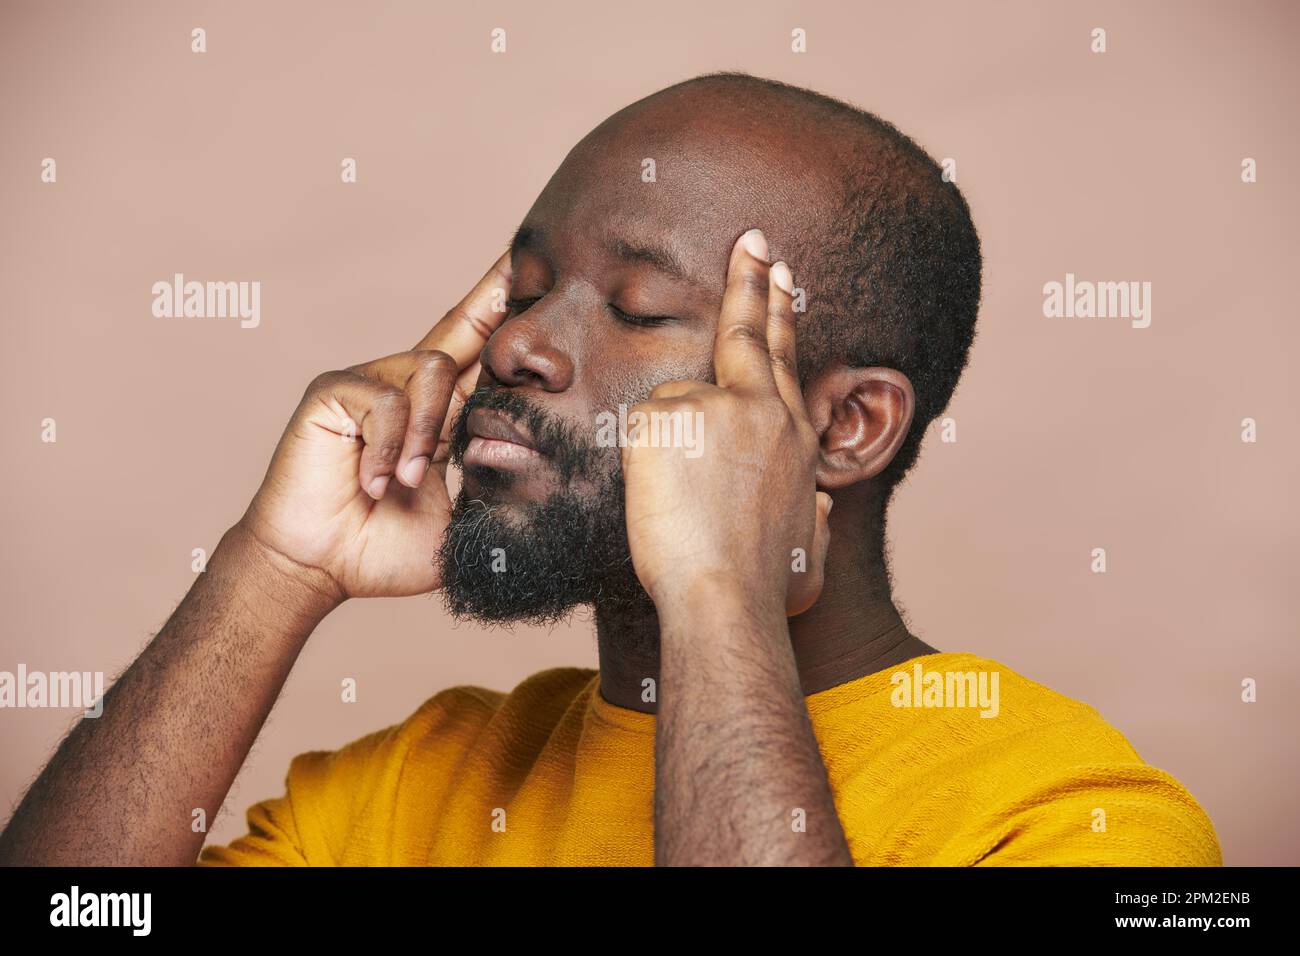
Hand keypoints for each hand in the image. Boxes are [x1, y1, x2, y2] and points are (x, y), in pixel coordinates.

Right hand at [238, 253, 510, 600]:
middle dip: (495, 293)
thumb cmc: (384, 549)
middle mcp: (407, 386)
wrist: (319, 568)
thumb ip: (490, 488)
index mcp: (440, 413)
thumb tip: (551, 473)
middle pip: (462, 326)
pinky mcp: (335, 391)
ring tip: (412, 481)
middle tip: (526, 259)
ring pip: (433, 371)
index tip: (539, 285)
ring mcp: (370, 384)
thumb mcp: (459, 516)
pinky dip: (390, 446)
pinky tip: (379, 482)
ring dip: (428, 432)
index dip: (509, 321)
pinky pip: (386, 399)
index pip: (484, 358)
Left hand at [621, 230, 831, 618]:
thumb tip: (817, 509)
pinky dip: (640, 465)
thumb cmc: (764, 591)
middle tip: (754, 242)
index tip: (783, 277)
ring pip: (673, 407)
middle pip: (750, 335)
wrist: (725, 598)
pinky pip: (640, 432)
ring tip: (676, 499)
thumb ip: (812, 521)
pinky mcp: (661, 418)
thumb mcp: (808, 553)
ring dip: (666, 450)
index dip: (783, 316)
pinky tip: (657, 501)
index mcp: (793, 439)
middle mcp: (760, 412)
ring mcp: (711, 408)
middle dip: (754, 284)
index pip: (784, 362)